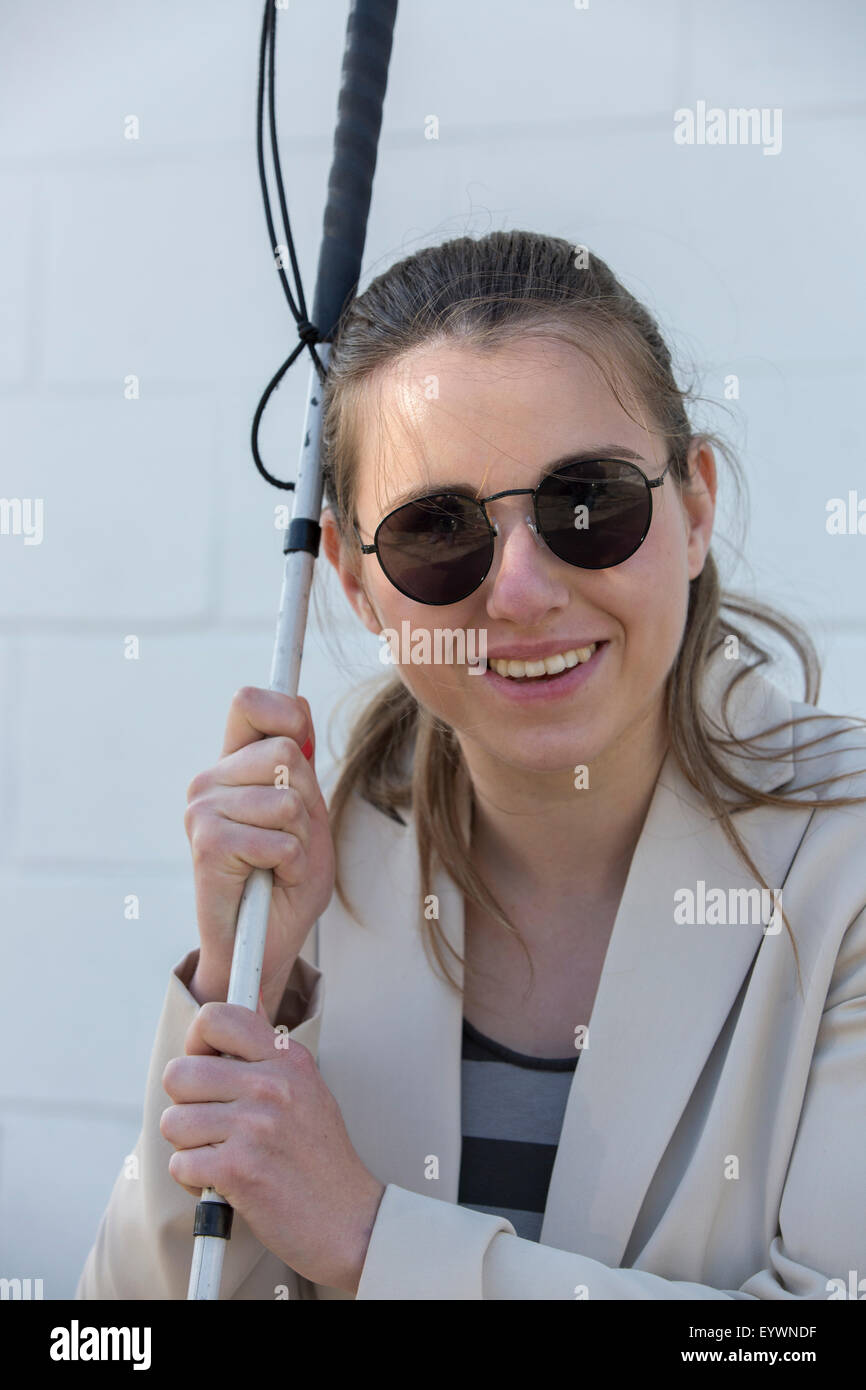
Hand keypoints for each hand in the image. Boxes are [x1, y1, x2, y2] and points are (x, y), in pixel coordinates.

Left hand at [161, 1000, 384, 1295]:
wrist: (349, 1221)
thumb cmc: (320, 1158)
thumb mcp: (306, 1088)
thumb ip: (267, 1050)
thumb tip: (242, 1002)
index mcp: (287, 1059)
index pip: (216, 1017)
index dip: (196, 1042)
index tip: (205, 1066)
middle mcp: (272, 1085)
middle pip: (179, 1074)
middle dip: (184, 1105)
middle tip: (211, 1124)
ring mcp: (255, 1126)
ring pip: (172, 1122)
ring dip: (188, 1148)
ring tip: (220, 1156)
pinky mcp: (239, 1169)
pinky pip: (180, 1164)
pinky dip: (194, 1181)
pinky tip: (223, 1184)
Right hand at [184, 687, 335, 1003]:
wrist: (264, 942)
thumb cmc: (287, 879)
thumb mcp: (308, 812)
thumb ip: (301, 765)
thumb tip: (298, 708)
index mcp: (233, 765)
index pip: (250, 701)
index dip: (286, 713)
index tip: (301, 742)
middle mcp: (210, 779)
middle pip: (285, 753)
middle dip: (306, 803)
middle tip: (289, 840)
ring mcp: (202, 809)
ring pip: (287, 800)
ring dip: (299, 841)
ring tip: (278, 864)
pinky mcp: (207, 843)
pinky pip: (280, 841)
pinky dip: (291, 866)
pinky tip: (270, 880)